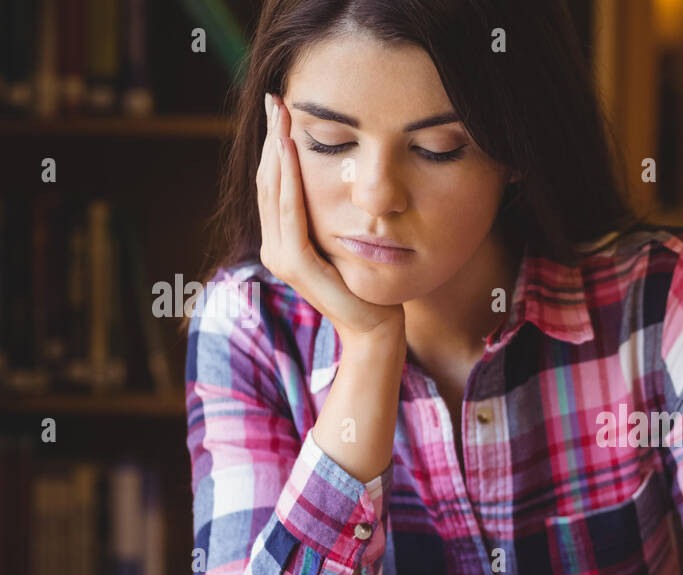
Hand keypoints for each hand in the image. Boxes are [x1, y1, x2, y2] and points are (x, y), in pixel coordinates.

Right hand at [258, 92, 404, 342]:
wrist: (376, 327)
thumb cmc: (367, 284)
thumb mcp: (344, 240)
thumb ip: (329, 216)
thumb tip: (333, 173)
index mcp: (283, 241)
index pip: (273, 184)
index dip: (274, 146)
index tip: (279, 110)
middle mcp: (274, 248)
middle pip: (267, 181)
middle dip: (271, 138)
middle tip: (274, 100)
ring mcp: (281, 257)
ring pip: (273, 192)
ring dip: (276, 150)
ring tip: (280, 116)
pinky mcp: (296, 265)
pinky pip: (289, 213)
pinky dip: (288, 179)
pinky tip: (290, 150)